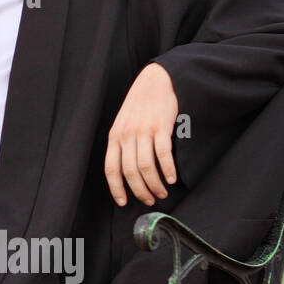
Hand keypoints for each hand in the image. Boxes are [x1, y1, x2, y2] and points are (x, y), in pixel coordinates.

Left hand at [104, 61, 178, 206]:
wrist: (155, 81)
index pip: (111, 168)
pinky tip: (172, 178)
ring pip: (146, 167)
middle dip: (140, 191)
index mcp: (114, 136)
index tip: (123, 202)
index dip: (116, 188)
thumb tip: (127, 171)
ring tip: (162, 192)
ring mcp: (143, 131)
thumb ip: (123, 144)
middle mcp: (126, 135)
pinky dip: (168, 170)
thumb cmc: (140, 106)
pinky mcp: (160, 127)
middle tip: (150, 200)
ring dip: (155, 184)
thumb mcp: (123, 124)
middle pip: (130, 172)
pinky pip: (163, 154)